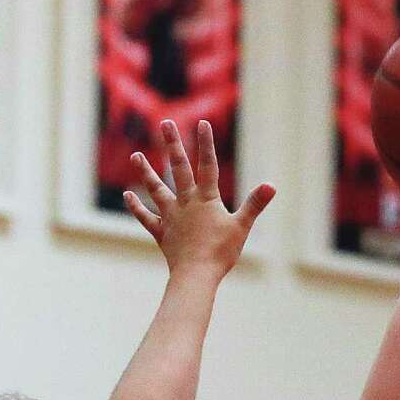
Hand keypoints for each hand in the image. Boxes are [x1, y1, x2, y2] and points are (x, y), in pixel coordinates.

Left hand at [124, 119, 274, 276]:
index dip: (206, 144)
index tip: (202, 124)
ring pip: (156, 189)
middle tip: (166, 124)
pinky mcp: (162, 233)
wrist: (196, 275)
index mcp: (206, 199)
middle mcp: (186, 202)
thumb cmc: (221, 253)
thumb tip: (271, 185)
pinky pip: (147, 218)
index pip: (208, 166)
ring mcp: (171, 217)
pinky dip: (136, 207)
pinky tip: (127, 196)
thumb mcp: (241, 227)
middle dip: (173, 145)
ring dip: (146, 172)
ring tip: (136, 156)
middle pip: (178, 169)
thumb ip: (254, 204)